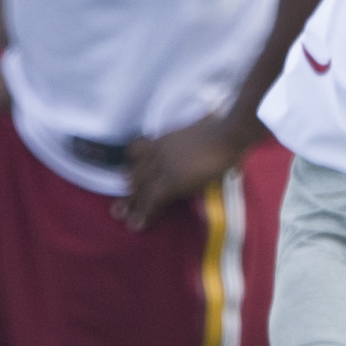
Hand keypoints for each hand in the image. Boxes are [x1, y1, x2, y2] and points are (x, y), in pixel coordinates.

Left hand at [118, 112, 255, 228]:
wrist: (228, 135)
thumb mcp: (202, 128)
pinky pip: (152, 200)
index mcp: (164, 140)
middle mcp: (158, 153)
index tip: (125, 179)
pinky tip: (138, 225)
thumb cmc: (223, 130)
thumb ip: (199, 129)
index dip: (132, 169)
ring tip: (122, 219)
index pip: (138, 154)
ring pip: (141, 189)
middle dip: (128, 192)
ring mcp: (163, 167)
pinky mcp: (171, 181)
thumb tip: (212, 120)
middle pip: (137, 174)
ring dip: (131, 205)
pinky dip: (144, 214)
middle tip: (118, 208)